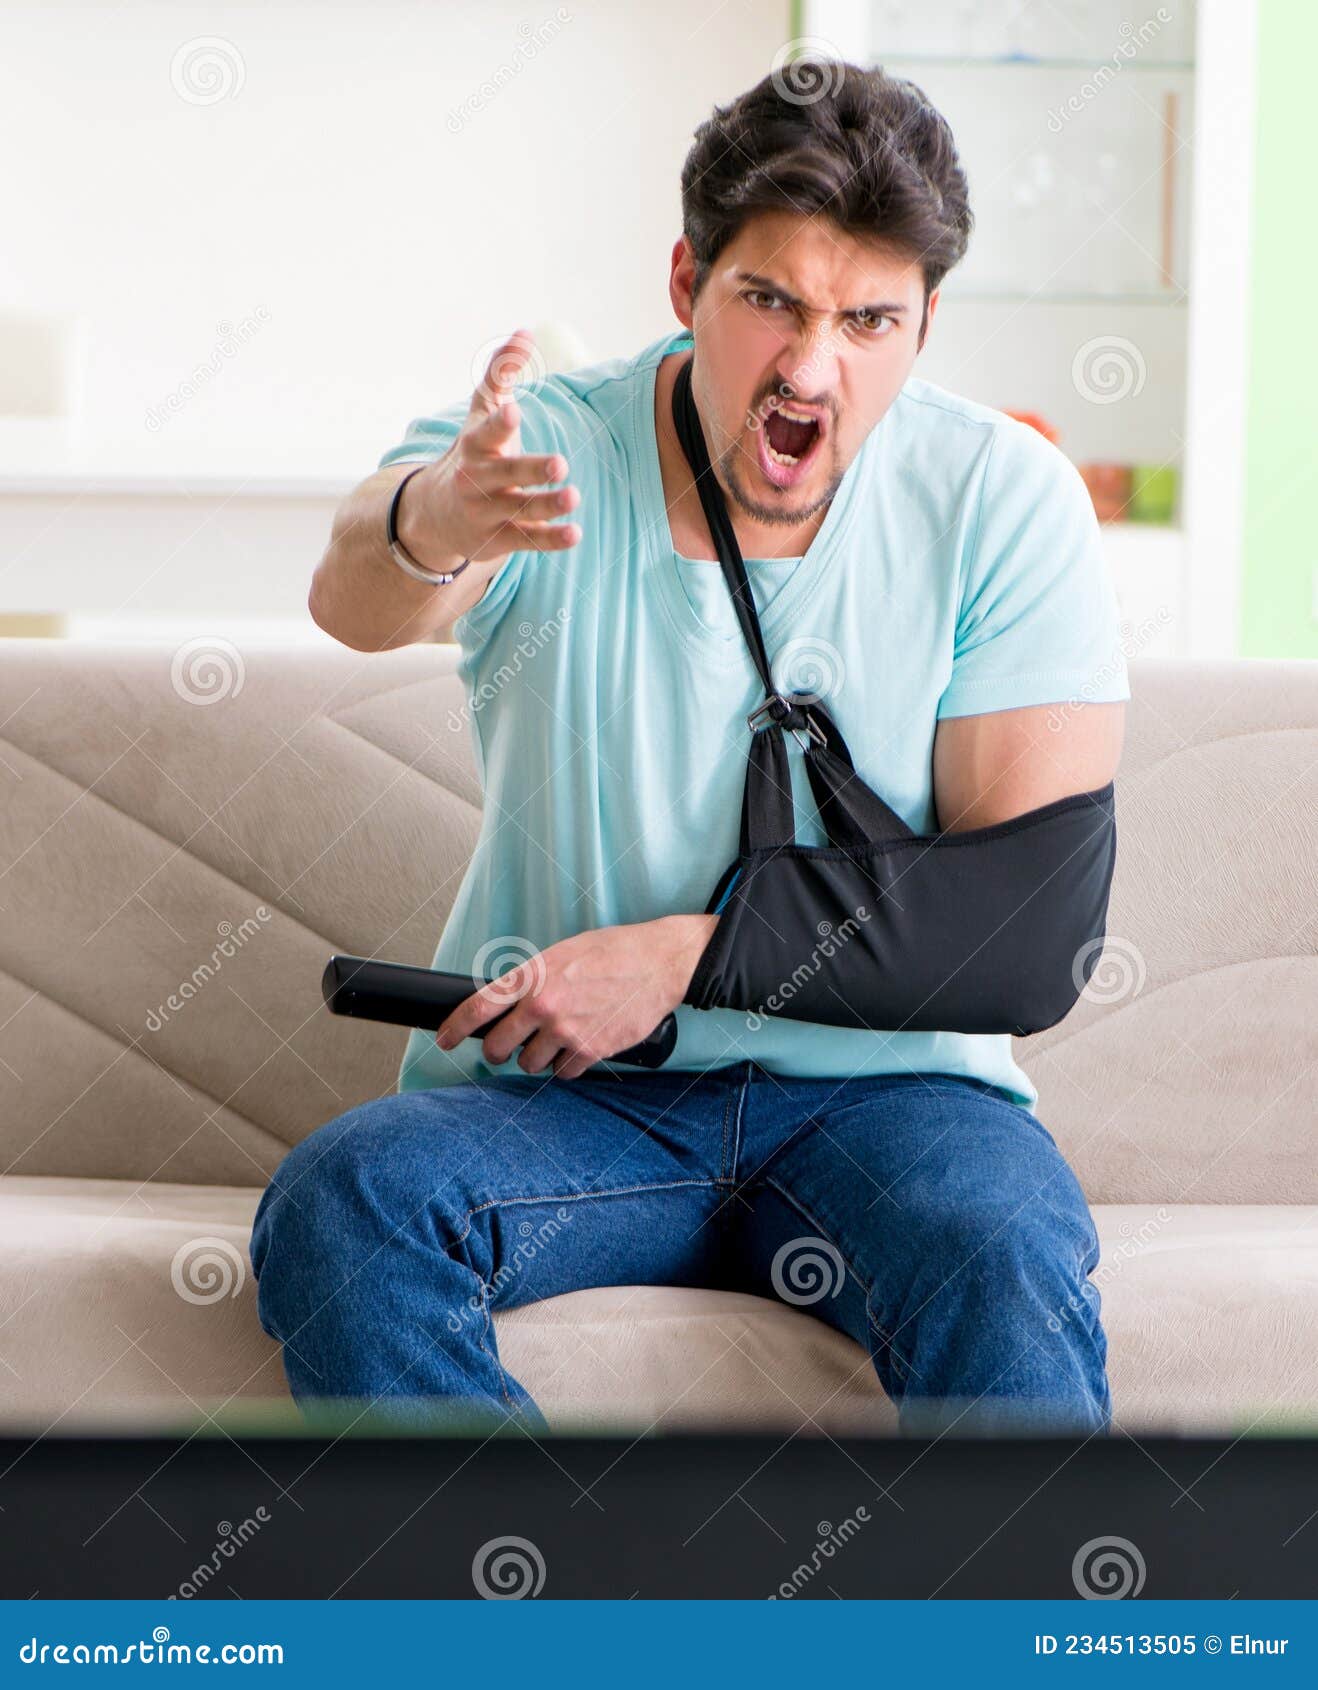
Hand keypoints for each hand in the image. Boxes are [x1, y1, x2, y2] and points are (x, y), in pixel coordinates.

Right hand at [398, 329, 581, 571]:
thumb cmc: (471, 453)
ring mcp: (487, 512)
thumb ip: (500, 373)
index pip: (486, 432)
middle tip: (560, 463)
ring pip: (519, 509)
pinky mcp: (498, 538)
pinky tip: (575, 534)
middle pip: (506, 474)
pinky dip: (551, 539)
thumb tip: (525, 330)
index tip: (513, 412)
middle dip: (531, 469)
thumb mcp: (480, 414)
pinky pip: (527, 539)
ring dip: (546, 505)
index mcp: (475, 445)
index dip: (499, 424)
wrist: (434, 514)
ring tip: (573, 497)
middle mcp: (477, 479)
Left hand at [435, 914, 717, 1080]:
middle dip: (499, 1051)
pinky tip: (577, 1048)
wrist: (658, 963)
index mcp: (533, 975)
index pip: (478, 1006)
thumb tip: (509, 1002)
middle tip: (507, 1048)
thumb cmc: (613, 952)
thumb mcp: (563, 953)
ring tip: (555, 1041)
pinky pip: (563, 1072)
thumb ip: (534, 979)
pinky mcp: (591, 1050)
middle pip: (499, 1047)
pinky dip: (567, 1065)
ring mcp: (567, 1031)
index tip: (444, 1040)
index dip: (455, 1028)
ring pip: (531, 1064)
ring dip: (537, 1058)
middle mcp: (544, 1005)